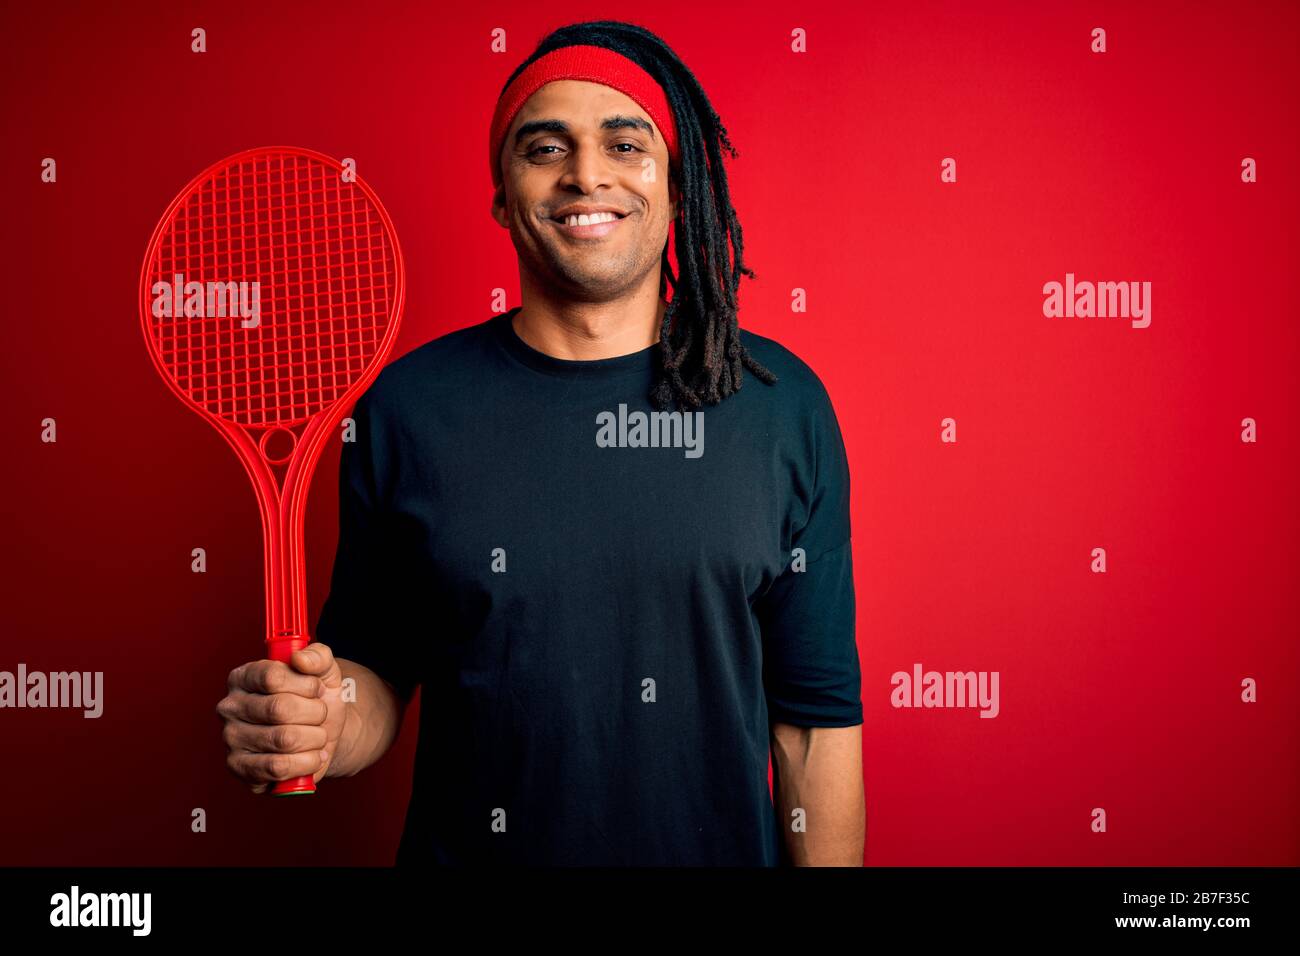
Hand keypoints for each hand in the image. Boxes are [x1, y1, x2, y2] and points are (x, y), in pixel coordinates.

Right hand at [216, 643, 348, 793]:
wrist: (325, 736)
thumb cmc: (317, 701)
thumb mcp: (325, 672)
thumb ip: (318, 656)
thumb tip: (299, 658)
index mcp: (245, 676)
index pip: (273, 676)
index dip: (306, 685)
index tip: (317, 689)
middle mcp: (231, 706)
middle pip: (280, 709)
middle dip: (314, 713)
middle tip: (321, 715)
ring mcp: (231, 738)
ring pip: (283, 739)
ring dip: (315, 738)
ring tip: (317, 735)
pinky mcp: (240, 768)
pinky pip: (279, 767)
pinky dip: (306, 762)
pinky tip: (312, 756)